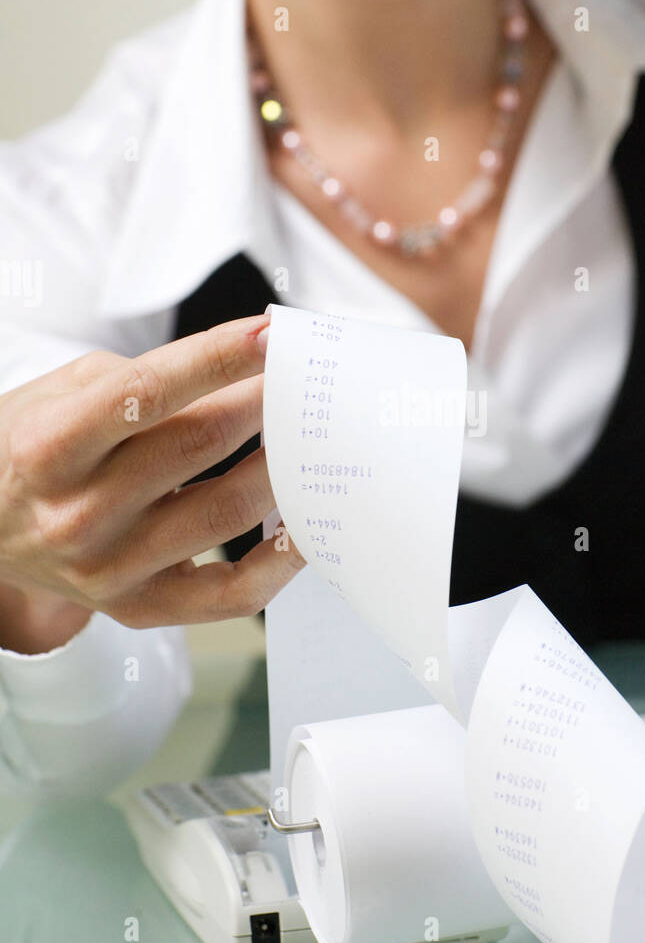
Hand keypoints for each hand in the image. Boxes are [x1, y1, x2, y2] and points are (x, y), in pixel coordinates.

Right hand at [0, 315, 304, 627]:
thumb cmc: (34, 449)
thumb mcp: (62, 393)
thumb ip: (144, 379)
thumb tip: (245, 371)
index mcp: (49, 447)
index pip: (147, 393)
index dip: (217, 358)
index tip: (271, 333)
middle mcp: (77, 513)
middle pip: (199, 444)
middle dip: (263, 401)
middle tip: (302, 377)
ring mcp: (110, 568)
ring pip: (228, 511)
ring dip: (284, 464)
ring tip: (312, 434)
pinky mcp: (141, 609)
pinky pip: (233, 594)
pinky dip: (283, 558)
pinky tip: (305, 522)